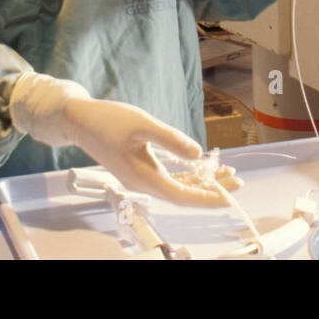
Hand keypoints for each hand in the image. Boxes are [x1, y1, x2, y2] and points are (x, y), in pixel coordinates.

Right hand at [9, 73, 230, 207]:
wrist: (81, 121)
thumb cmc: (109, 120)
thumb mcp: (142, 124)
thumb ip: (170, 139)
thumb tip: (197, 154)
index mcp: (144, 177)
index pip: (181, 196)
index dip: (207, 198)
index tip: (228, 197)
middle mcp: (144, 183)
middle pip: (183, 194)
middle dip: (212, 190)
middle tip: (238, 181)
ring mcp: (142, 178)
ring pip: (178, 187)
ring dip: (203, 182)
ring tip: (227, 174)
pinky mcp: (141, 169)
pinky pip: (170, 178)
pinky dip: (188, 175)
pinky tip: (203, 168)